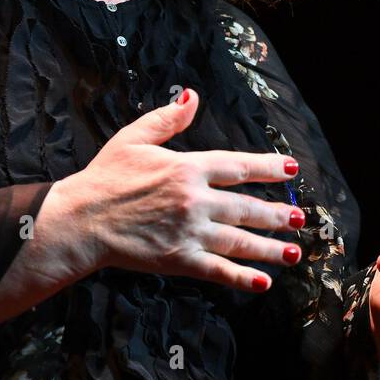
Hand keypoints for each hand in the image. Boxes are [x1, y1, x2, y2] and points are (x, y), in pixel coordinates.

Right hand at [53, 88, 305, 292]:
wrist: (80, 220)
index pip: (239, 166)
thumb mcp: (135, 138)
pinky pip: (218, 270)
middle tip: (299, 218)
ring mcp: (189, 231)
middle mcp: (195, 199)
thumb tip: (192, 97)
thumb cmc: (104, 178)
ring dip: (269, 247)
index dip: (268, 168)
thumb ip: (168, 119)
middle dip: (277, 213)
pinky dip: (242, 278)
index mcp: (188, 167)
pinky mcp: (179, 259)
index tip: (290, 170)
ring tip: (293, 252)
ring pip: (240, 240)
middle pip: (247, 206)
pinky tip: (263, 282)